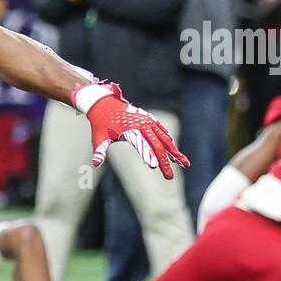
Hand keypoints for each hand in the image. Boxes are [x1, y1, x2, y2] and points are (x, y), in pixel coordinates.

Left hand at [75, 80, 189, 179]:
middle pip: (157, 145)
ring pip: (165, 139)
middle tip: (169, 176)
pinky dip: (170, 143)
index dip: (148, 155)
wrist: (105, 104)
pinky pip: (163, 133)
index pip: (141, 144)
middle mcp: (142, 125)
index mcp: (129, 129)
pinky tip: (176, 154)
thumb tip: (95, 164)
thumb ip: (99, 151)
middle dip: (164, 162)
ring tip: (185, 164)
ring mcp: (148, 122)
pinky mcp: (151, 121)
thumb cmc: (101, 123)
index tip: (155, 167)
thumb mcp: (98, 137)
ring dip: (174, 152)